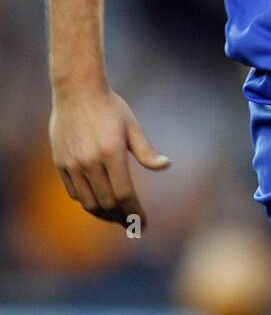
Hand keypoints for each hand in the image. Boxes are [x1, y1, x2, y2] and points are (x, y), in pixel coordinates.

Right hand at [49, 86, 170, 230]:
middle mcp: (90, 161)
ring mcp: (73, 163)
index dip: (135, 214)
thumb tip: (166, 166)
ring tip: (116, 217)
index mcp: (111, 153)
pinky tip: (99, 201)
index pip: (125, 195)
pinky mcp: (61, 163)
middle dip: (121, 218)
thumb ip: (146, 151)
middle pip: (107, 203)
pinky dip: (87, 201)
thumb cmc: (110, 107)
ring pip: (88, 202)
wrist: (76, 90)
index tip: (143, 224)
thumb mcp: (132, 126)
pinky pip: (74, 192)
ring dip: (104, 214)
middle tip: (132, 224)